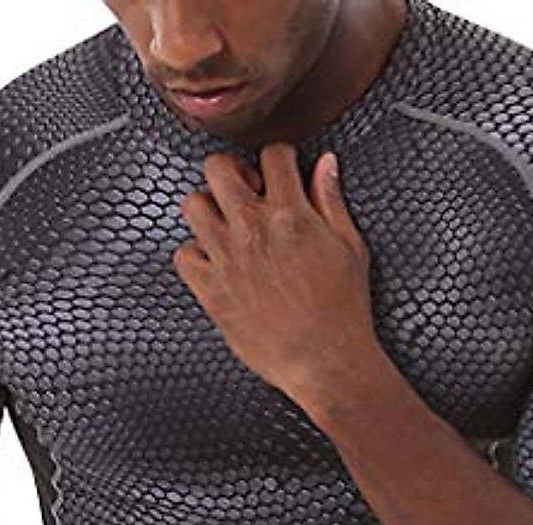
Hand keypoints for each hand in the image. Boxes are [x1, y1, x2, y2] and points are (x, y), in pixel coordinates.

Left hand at [172, 142, 380, 402]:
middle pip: (219, 167)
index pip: (272, 154)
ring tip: (228, 225)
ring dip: (209, 208)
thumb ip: (331, 201)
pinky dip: (195, 254)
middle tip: (248, 192)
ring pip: (193, 204)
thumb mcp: (349, 247)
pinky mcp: (211, 292)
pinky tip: (216, 262)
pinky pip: (183, 255)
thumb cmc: (342, 311)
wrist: (325, 362)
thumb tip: (325, 165)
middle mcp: (252, 231)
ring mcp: (227, 260)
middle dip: (234, 172)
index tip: (281, 173)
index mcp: (290, 215)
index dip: (279, 159)